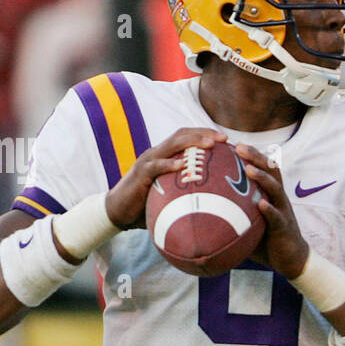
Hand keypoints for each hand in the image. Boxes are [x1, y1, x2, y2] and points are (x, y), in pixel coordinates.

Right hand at [103, 128, 227, 229]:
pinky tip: (183, 165)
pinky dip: (170, 164)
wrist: (118, 212)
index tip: (226, 139)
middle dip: (204, 133)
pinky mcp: (140, 173)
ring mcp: (148, 161)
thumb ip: (187, 193)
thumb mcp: (170, 196)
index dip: (206, 134)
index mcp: (165, 156)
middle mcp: (157, 154)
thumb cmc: (147, 206)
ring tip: (210, 145)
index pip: (187, 138)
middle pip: (182, 135)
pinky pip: (156, 166)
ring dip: (192, 142)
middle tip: (224, 138)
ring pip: (172, 145)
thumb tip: (216, 206)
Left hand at [238, 143, 310, 279]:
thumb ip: (230, 214)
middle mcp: (277, 198)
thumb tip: (199, 214)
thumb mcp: (247, 223)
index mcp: (269, 194)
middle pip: (270, 170)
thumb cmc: (265, 240)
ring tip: (250, 170)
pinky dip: (270, 209)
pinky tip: (261, 204)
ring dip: (263, 178)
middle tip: (238, 147)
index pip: (261, 168)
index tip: (232, 143)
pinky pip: (277, 216)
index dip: (249, 154)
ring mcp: (283, 211)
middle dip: (255, 157)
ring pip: (275, 189)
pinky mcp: (285, 226)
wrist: (289, 258)